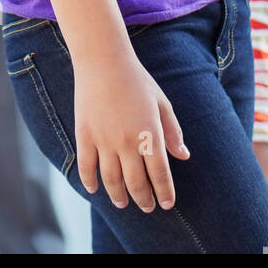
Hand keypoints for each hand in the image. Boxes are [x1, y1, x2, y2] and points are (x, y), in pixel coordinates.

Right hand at [74, 53, 189, 211]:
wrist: (103, 60)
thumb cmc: (136, 79)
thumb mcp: (161, 102)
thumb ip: (172, 131)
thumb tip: (183, 156)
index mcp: (149, 134)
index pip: (160, 175)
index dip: (164, 193)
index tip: (167, 204)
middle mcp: (127, 141)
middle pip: (136, 183)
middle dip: (144, 200)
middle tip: (147, 207)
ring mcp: (103, 139)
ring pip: (111, 180)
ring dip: (119, 197)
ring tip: (123, 203)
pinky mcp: (84, 134)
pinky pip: (86, 166)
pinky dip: (89, 182)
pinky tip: (95, 189)